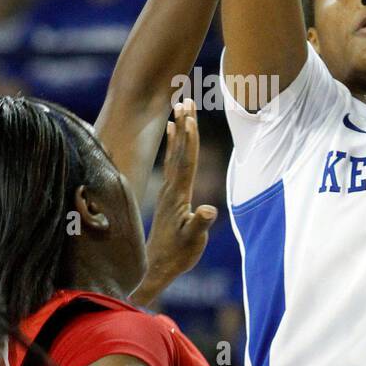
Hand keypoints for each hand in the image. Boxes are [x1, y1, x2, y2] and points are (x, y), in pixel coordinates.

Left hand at [135, 100, 216, 305]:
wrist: (157, 266)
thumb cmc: (178, 255)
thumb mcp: (194, 241)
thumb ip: (200, 224)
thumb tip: (208, 210)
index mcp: (178, 194)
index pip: (185, 161)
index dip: (190, 139)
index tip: (191, 117)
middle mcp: (171, 187)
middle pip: (180, 149)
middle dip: (185, 124)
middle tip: (186, 99)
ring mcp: (168, 189)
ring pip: (174, 152)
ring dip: (179, 130)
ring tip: (180, 108)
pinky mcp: (168, 193)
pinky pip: (171, 162)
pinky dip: (173, 145)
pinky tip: (172, 133)